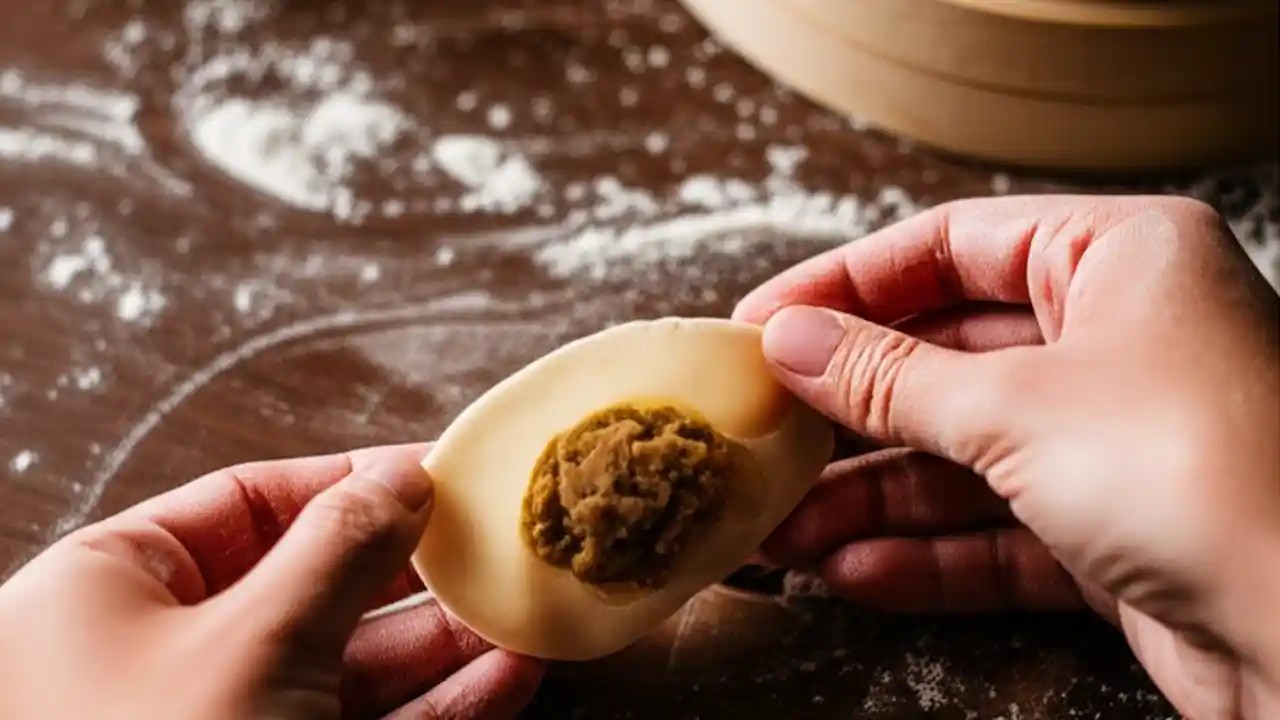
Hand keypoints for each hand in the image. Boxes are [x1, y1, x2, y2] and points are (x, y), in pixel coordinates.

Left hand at [0, 444, 543, 719]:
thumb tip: (403, 475)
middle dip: (416, 569)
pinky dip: (440, 706)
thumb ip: (337, 546)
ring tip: (525, 612)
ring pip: (352, 664)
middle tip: (500, 543)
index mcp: (113, 590)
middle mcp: (166, 654)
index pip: (250, 500)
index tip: (444, 470)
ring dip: (446, 643)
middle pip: (314, 581)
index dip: (353, 481)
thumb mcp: (255, 639)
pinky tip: (509, 678)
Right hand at [734, 196, 1279, 718]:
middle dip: (850, 410)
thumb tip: (789, 340)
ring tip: (779, 528)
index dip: (846, 284)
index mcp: (1120, 259)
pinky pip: (996, 528)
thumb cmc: (1200, 475)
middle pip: (948, 358)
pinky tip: (851, 569)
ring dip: (870, 495)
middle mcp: (1121, 339)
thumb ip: (891, 377)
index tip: (760, 322)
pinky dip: (925, 551)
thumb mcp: (1016, 408)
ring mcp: (1117, 439)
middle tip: (762, 432)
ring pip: (963, 454)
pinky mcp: (1113, 530)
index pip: (951, 246)